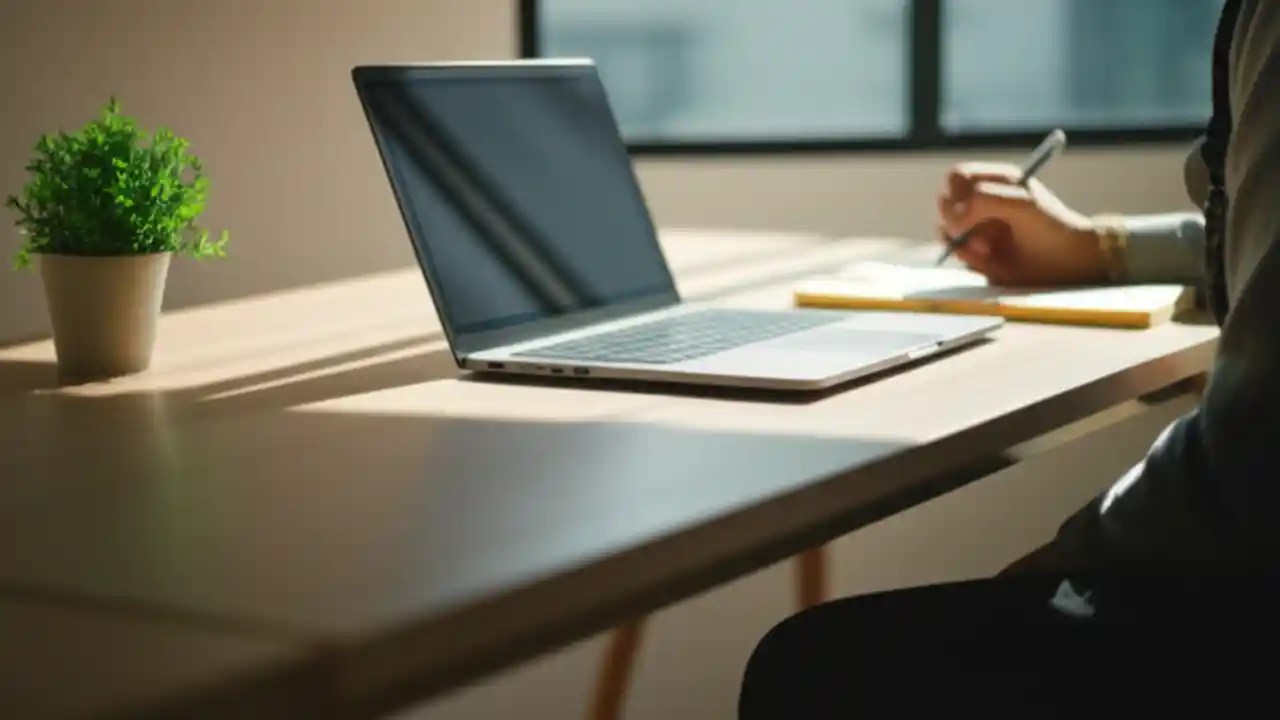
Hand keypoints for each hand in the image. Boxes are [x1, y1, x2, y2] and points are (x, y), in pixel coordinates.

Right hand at [937, 162, 1108, 285]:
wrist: (1068, 262)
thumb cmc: (1051, 225)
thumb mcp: (1022, 203)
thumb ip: (984, 200)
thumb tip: (954, 217)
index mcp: (994, 182)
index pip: (956, 177)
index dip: (956, 191)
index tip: (968, 207)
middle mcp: (981, 203)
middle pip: (945, 204)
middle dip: (958, 221)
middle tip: (983, 232)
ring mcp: (977, 228)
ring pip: (946, 230)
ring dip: (964, 241)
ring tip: (990, 249)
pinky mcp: (976, 253)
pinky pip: (954, 253)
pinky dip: (967, 257)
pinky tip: (989, 259)